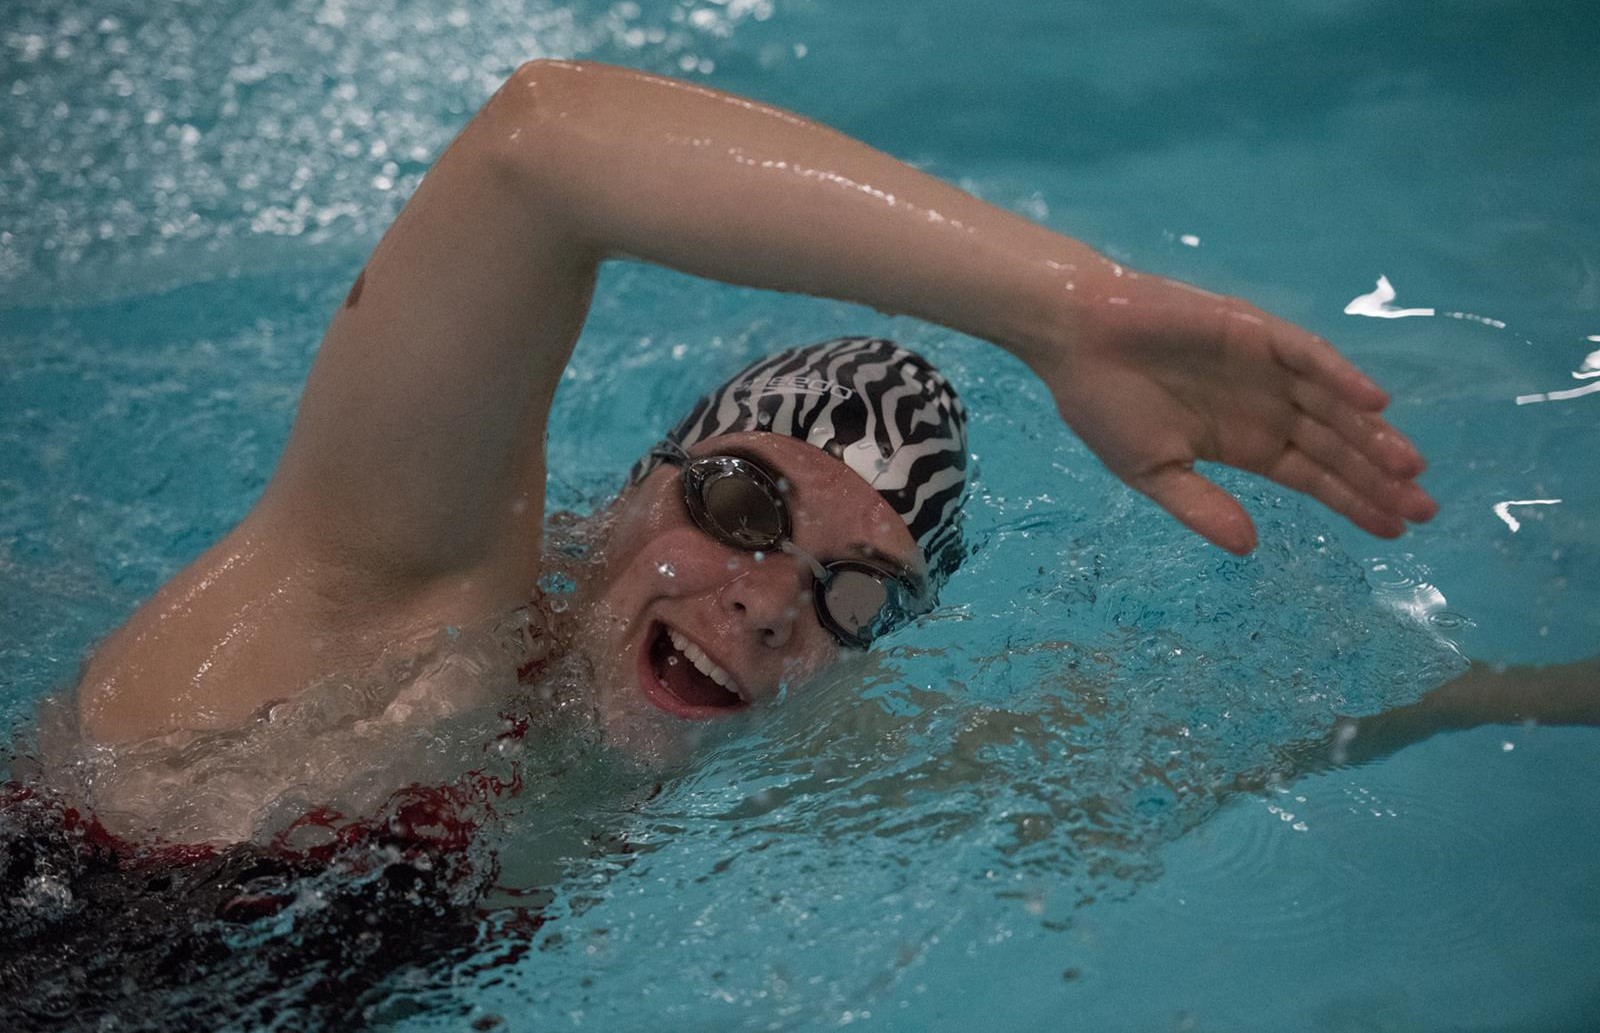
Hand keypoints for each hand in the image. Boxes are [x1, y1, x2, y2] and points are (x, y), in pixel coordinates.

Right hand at [1028, 269, 1435, 553]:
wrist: (1073, 337)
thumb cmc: (1102, 403)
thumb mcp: (1149, 471)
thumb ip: (1200, 506)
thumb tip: (1249, 547)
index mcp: (1243, 443)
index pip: (1311, 477)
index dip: (1353, 501)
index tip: (1397, 532)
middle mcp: (1265, 407)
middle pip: (1334, 446)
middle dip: (1378, 478)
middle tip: (1425, 511)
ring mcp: (1264, 368)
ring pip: (1332, 405)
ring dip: (1371, 435)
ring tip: (1410, 469)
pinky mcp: (1255, 332)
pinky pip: (1307, 355)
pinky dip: (1339, 376)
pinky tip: (1372, 402)